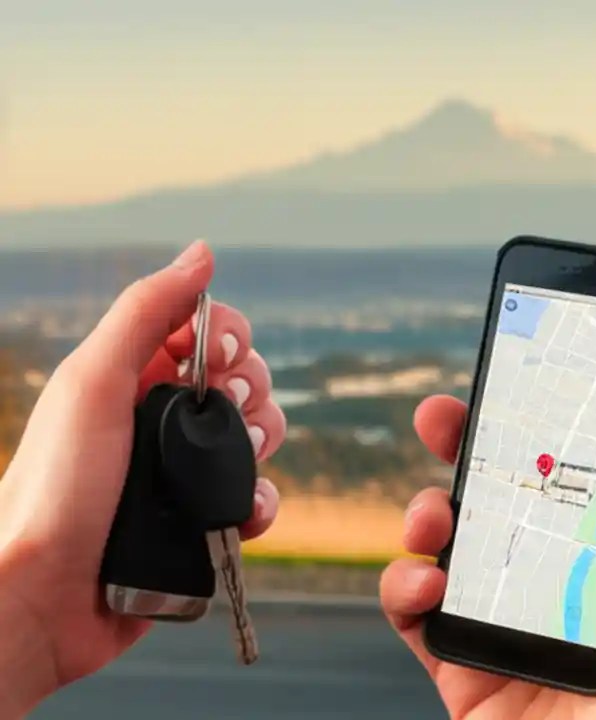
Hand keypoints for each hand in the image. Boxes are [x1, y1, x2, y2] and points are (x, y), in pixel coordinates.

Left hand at [0, 241, 285, 714]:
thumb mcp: (95, 381)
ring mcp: (182, 469)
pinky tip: (243, 512)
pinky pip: (256, 497)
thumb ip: (147, 311)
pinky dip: (261, 502)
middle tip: (226, 416)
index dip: (227, 337)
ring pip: (256, 437)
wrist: (47, 596)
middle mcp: (159, 418)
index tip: (217, 358)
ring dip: (261, 445)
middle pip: (241, 380)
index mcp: (131, 376)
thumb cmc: (57, 487)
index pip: (205, 330)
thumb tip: (203, 253)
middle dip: (250, 393)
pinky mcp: (201, 519)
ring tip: (234, 466)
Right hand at [381, 395, 595, 719]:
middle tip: (443, 417)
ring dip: (430, 514)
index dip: (554, 436)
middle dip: (471, 450)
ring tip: (433, 517)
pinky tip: (425, 583)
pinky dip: (405, 587)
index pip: (586, 484)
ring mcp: (513, 628)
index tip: (528, 392)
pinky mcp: (466, 668)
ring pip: (456, 546)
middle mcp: (567, 592)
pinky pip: (419, 614)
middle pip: (510, 501)